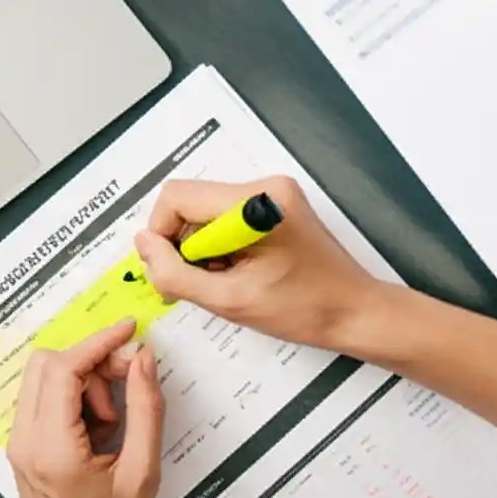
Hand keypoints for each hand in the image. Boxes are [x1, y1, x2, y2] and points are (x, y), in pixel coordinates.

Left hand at [8, 319, 164, 497]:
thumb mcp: (141, 472)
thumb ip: (146, 410)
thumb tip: (144, 359)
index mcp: (51, 449)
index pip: (63, 369)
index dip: (98, 341)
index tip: (128, 329)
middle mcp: (25, 441)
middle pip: (47, 364)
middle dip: (90, 363)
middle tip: (125, 382)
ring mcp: (19, 444)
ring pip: (44, 378)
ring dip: (82, 383)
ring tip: (111, 422)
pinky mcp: (24, 446)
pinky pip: (45, 399)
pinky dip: (74, 399)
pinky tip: (99, 430)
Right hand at [135, 176, 382, 350]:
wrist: (353, 311)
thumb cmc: (304, 309)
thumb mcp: (229, 300)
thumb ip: (175, 273)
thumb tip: (143, 246)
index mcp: (255, 202)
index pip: (176, 196)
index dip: (162, 235)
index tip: (173, 271)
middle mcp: (263, 186)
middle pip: (189, 202)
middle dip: (184, 245)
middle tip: (205, 283)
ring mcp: (271, 193)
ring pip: (205, 212)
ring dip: (202, 248)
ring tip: (228, 281)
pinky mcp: (275, 205)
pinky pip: (225, 217)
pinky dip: (220, 246)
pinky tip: (240, 272)